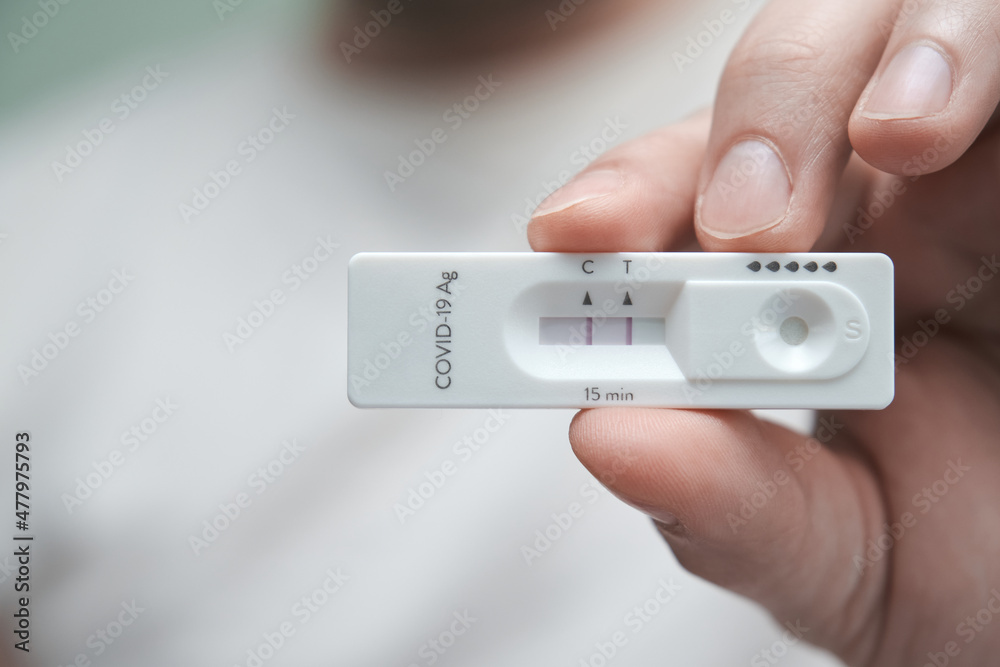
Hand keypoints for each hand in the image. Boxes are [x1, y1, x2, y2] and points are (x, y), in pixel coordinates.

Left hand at [527, 1, 999, 663]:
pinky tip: (946, 130)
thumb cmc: (964, 558)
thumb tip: (603, 435)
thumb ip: (725, 503)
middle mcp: (875, 206)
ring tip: (896, 138)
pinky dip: (976, 58)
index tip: (571, 232)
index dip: (624, 195)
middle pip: (781, 82)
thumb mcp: (834, 552)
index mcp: (786, 285)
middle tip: (748, 221)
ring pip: (900, 23)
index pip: (683, 195)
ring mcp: (975, 168)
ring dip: (874, 65)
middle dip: (753, 127)